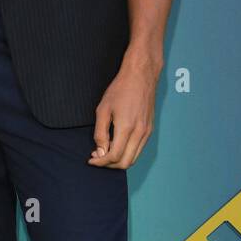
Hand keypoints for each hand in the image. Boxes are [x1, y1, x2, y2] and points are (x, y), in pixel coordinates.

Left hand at [89, 52, 159, 168]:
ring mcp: (147, 132)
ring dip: (119, 160)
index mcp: (127, 128)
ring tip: (105, 151)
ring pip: (134, 158)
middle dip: (109, 165)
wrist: (141, 76)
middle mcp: (140, 133)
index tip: (91, 159)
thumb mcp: (103, 109)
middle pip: (125, 162)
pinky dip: (127, 153)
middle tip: (97, 157)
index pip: (114, 156)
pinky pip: (139, 149)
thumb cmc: (120, 89)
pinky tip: (116, 144)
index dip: (100, 162)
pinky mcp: (150, 129)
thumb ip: (100, 133)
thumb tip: (100, 152)